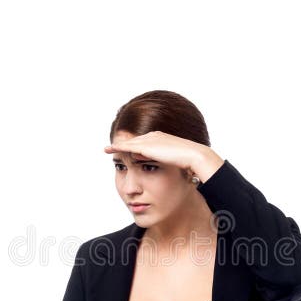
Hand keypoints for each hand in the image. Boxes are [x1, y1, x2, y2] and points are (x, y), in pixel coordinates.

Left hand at [104, 131, 223, 183]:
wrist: (192, 156)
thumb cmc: (189, 162)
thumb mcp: (174, 161)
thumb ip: (164, 160)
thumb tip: (159, 165)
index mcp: (162, 138)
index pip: (145, 142)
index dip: (135, 146)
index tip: (128, 150)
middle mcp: (154, 136)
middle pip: (135, 141)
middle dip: (124, 144)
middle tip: (112, 147)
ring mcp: (149, 140)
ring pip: (129, 143)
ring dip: (118, 146)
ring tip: (108, 149)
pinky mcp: (145, 146)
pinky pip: (127, 146)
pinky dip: (118, 147)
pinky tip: (110, 149)